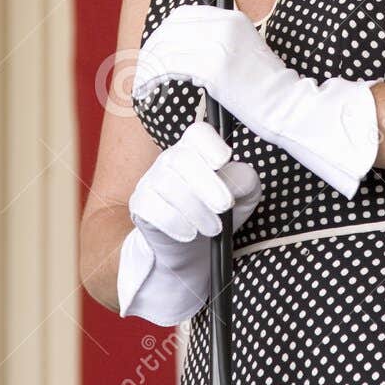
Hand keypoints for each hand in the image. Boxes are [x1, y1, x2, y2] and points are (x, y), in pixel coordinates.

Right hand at [117, 119, 262, 325]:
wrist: (194, 250)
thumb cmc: (219, 214)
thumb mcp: (243, 197)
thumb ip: (245, 180)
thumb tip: (235, 176)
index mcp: (197, 151)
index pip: (198, 133)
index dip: (210, 144)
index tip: (223, 162)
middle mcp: (171, 160)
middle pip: (181, 158)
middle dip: (207, 184)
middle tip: (225, 206)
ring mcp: (151, 181)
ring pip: (168, 184)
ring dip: (195, 209)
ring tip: (213, 229)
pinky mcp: (140, 205)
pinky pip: (151, 207)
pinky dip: (174, 222)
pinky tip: (189, 233)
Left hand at [132, 3, 380, 198]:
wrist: (289, 106)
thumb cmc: (265, 90)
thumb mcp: (243, 53)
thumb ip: (217, 44)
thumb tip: (182, 52)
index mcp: (233, 18)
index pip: (183, 15)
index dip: (162, 34)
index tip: (154, 54)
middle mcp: (225, 24)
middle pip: (170, 28)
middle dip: (150, 50)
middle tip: (143, 73)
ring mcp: (219, 44)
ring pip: (165, 47)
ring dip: (147, 66)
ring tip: (143, 86)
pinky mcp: (213, 66)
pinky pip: (169, 65)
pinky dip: (153, 77)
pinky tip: (150, 90)